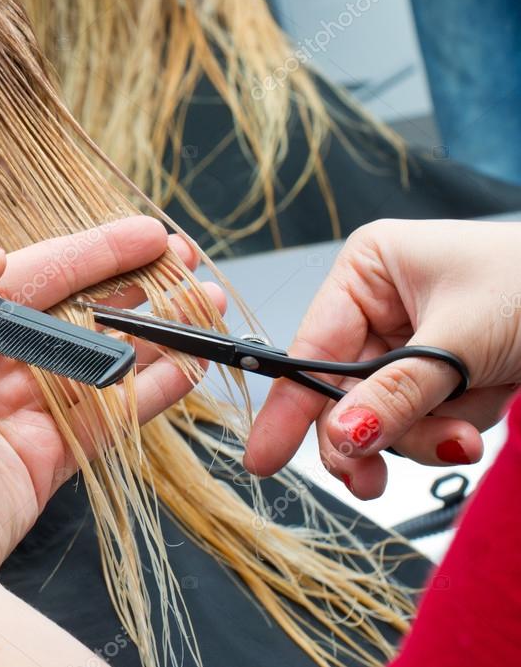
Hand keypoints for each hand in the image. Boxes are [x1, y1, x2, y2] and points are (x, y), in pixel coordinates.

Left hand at [0, 217, 224, 567]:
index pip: (42, 272)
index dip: (99, 251)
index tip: (152, 235)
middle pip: (80, 314)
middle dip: (137, 287)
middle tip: (188, 266)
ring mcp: (23, 412)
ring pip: (104, 363)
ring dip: (159, 334)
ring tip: (207, 308)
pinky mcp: (48, 459)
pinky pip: (111, 416)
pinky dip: (153, 391)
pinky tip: (190, 367)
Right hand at [244, 219, 520, 497]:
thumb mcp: (460, 342)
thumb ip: (395, 395)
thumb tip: (340, 438)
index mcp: (369, 271)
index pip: (311, 348)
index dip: (288, 408)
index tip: (264, 458)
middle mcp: (382, 304)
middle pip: (346, 392)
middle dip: (374, 433)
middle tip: (370, 480)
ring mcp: (414, 340)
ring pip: (386, 414)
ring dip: (425, 435)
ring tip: (467, 433)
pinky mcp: (446, 371)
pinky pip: (425, 419)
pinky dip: (454, 427)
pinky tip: (487, 410)